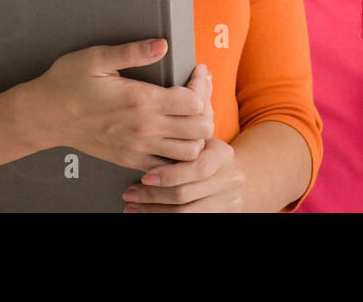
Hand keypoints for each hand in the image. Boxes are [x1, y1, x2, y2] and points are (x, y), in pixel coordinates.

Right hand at [26, 39, 213, 170]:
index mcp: (140, 101)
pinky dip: (178, 156)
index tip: (196, 71)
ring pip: (189, 152)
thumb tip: (163, 44)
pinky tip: (173, 135)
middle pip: (200, 128)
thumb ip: (133, 51)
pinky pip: (167, 168)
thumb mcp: (97, 57)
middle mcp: (144, 129)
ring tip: (189, 115)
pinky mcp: (130, 160)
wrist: (43, 117)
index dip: (201, 84)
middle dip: (206, 108)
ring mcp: (137, 148)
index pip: (194, 101)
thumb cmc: (67, 83)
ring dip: (196, 134)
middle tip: (197, 92)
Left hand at [122, 135, 243, 211]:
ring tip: (132, 206)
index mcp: (223, 155)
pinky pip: (189, 220)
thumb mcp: (200, 142)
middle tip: (129, 193)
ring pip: (185, 213)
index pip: (197, 168)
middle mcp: (230, 179)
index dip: (168, 175)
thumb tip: (146, 142)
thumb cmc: (206, 154)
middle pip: (186, 193)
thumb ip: (181, 141)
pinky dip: (163, 217)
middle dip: (152, 195)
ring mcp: (229, 201)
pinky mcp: (224, 216)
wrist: (232, 175)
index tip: (144, 177)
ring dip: (153, 211)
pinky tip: (146, 213)